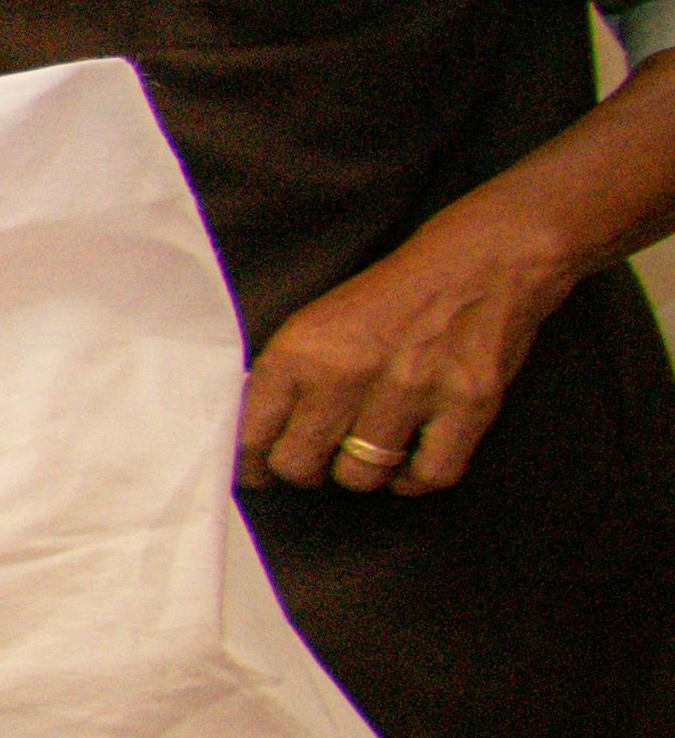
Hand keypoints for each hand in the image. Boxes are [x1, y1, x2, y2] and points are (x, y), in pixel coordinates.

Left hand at [242, 205, 581, 494]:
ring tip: (369, 450)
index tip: (260, 471)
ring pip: (359, 477)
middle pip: (299, 465)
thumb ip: (286, 377)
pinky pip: (429, 475)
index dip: (252, 463)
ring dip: (361, 472)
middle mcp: (348, 371)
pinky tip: (413, 459)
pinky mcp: (468, 404)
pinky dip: (417, 478)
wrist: (484, 259)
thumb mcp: (317, 322)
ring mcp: (410, 390)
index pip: (252, 433)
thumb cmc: (392, 295)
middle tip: (319, 457)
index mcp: (300, 349)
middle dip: (305, 470)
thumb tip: (256, 438)